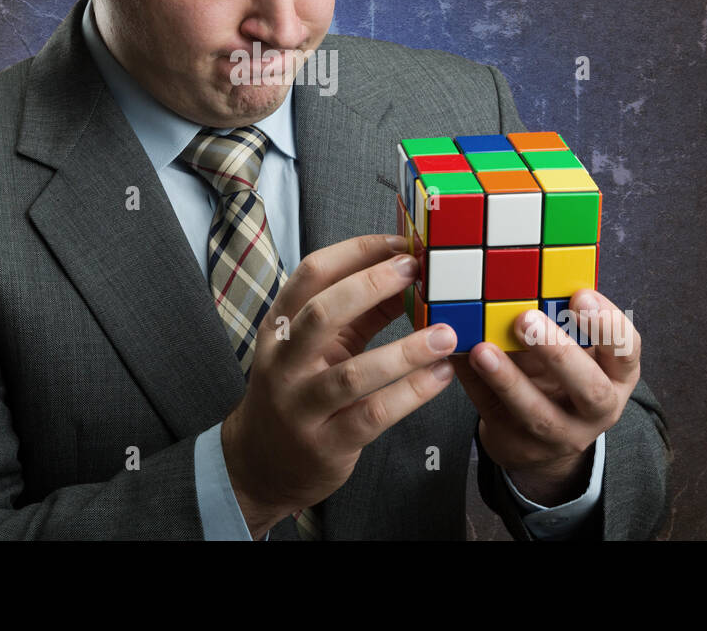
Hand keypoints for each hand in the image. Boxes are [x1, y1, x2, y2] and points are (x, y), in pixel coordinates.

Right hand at [220, 233, 458, 538]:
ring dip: (405, 350)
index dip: (356, 252)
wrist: (260, 464)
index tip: (399, 243)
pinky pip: (373, 414)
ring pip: (353, 373)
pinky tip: (440, 376)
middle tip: (416, 272)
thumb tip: (409, 277)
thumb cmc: (297, 392)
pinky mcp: (326, 444)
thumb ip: (359, 314)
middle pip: (322, 313)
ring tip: (446, 335)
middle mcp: (283, 363)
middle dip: (371, 286)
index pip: (310, 274)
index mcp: (278, 327)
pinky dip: (411, 393)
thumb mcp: (318, 347)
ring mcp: (301, 406)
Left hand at [449, 289, 640, 506]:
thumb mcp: (573, 345)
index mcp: (617, 375)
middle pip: (590, 389)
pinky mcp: (520, 445)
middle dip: (558, 354)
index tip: (580, 295)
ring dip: (509, 380)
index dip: (607, 324)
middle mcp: (598, 409)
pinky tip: (460, 359)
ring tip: (483, 349)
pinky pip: (495, 414)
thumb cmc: (558, 371)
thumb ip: (559, 315)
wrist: (540, 433)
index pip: (627, 350)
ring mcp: (561, 434)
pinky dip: (476, 386)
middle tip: (526, 319)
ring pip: (538, 414)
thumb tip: (522, 269)